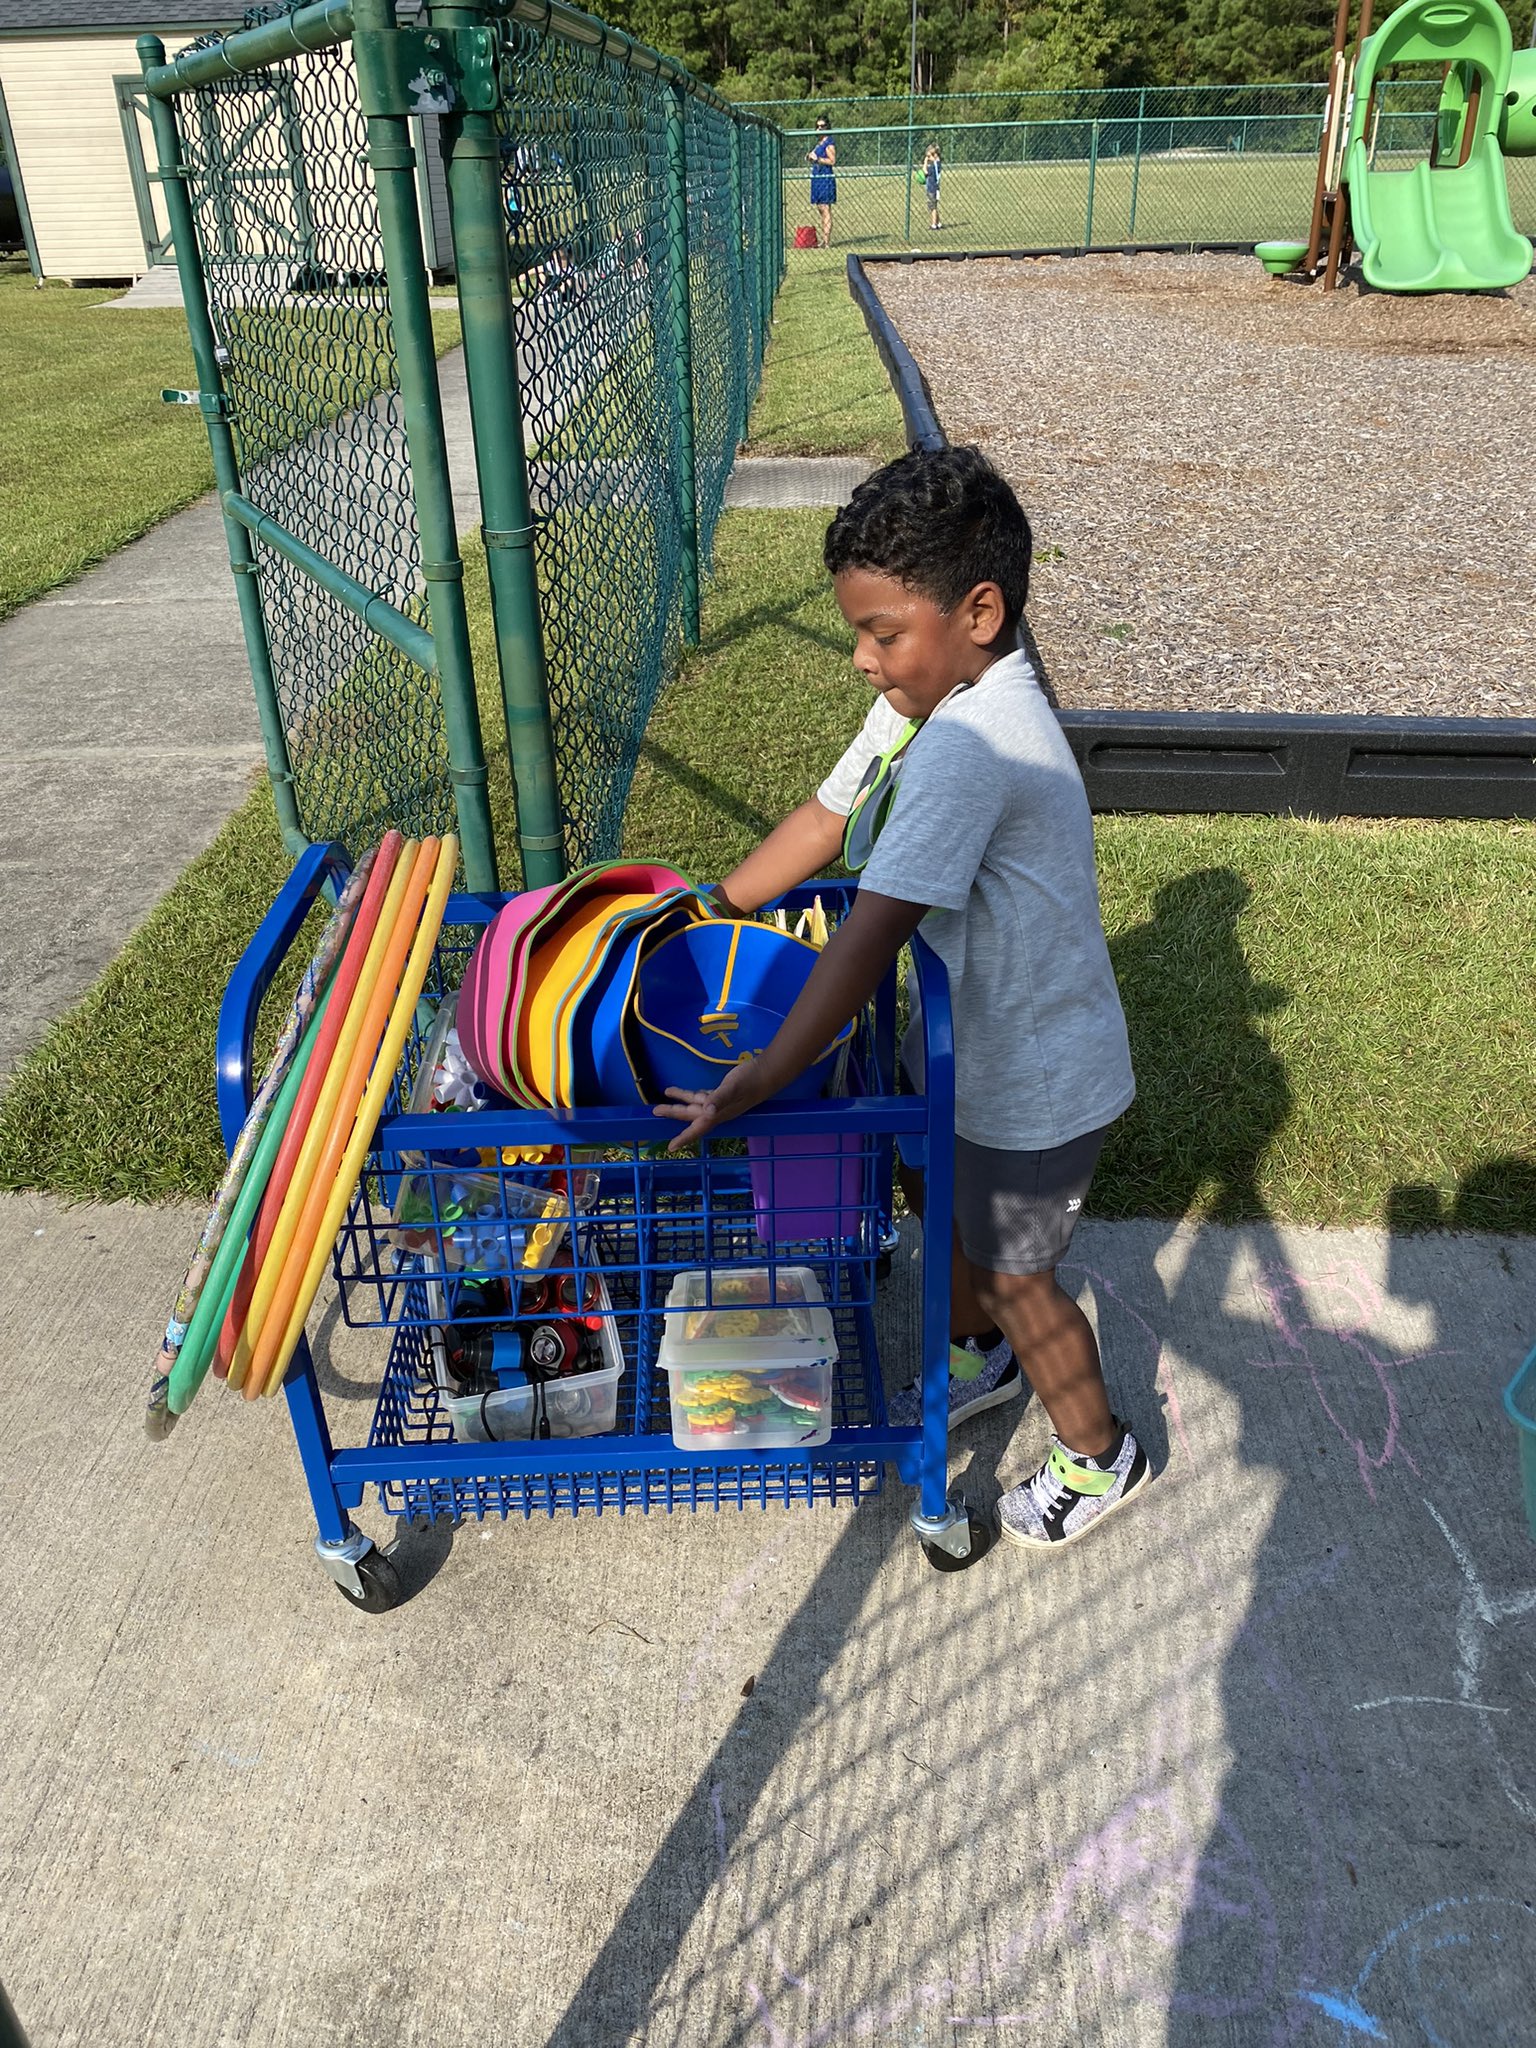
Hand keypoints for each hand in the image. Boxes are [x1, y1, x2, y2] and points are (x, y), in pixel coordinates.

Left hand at [653, 1057, 773, 1151]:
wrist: (767, 1073)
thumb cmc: (751, 1081)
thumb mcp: (733, 1089)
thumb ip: (720, 1099)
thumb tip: (708, 1112)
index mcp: (719, 1114)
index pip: (698, 1128)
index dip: (684, 1138)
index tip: (671, 1147)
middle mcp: (717, 1111)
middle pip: (691, 1115)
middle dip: (673, 1113)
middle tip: (655, 1111)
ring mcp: (719, 1103)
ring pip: (695, 1104)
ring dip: (680, 1101)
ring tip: (666, 1094)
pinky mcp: (722, 1093)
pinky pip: (703, 1096)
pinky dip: (692, 1095)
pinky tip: (685, 1093)